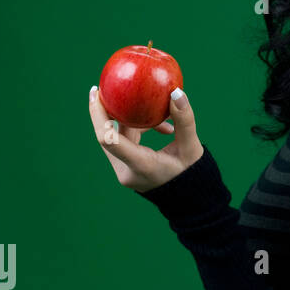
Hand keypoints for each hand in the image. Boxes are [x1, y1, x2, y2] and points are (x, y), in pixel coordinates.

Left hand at [88, 84, 204, 192]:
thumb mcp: (191, 147)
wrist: (190, 200)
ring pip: (119, 138)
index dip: (99, 115)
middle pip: (108, 136)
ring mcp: (125, 171)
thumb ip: (184, 120)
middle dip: (106, 112)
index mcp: (140, 165)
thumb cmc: (192, 174)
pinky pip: (126, 144)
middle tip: (107, 88)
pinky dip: (139, 131)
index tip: (97, 93)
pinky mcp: (128, 169)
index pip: (110, 139)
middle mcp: (126, 170)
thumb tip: (176, 92)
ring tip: (154, 109)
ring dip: (132, 121)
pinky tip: (163, 128)